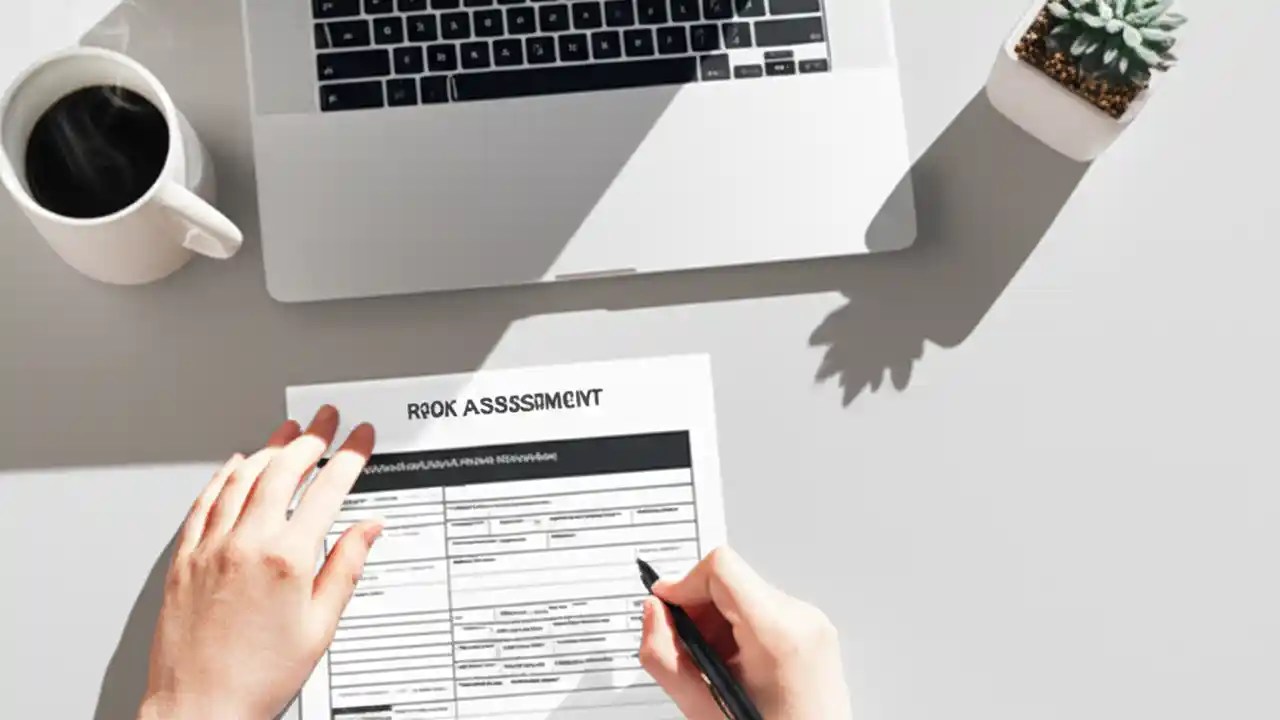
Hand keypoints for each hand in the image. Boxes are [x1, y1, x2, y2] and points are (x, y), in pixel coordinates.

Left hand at [137, 407, 381, 719]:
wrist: (200, 708)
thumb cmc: (257, 677)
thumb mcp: (321, 626)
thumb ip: (346, 567)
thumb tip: (368, 530)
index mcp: (287, 559)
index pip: (327, 488)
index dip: (350, 455)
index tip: (360, 439)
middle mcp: (245, 544)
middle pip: (282, 470)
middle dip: (310, 437)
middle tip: (326, 421)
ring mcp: (210, 548)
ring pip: (241, 477)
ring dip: (269, 448)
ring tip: (288, 432)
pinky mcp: (185, 559)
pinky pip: (205, 501)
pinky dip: (224, 475)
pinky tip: (236, 466)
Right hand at [639, 547, 851, 719]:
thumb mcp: (703, 707)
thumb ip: (664, 656)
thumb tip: (654, 613)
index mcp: (777, 634)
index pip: (721, 568)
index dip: (684, 583)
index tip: (666, 605)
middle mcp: (802, 619)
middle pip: (731, 581)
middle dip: (698, 609)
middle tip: (686, 647)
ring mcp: (814, 624)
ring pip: (745, 595)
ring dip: (717, 622)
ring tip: (714, 665)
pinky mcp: (814, 632)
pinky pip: (765, 611)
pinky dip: (739, 630)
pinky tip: (735, 666)